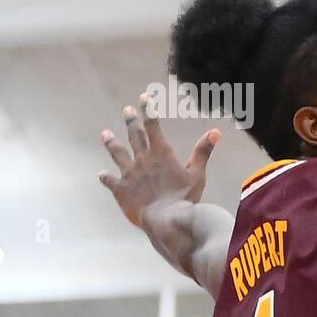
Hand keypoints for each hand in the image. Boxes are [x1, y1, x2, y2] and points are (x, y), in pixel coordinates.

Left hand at [99, 93, 218, 227]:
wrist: (165, 218)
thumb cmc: (185, 197)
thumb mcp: (198, 173)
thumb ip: (203, 151)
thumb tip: (215, 131)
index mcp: (161, 153)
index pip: (153, 126)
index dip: (148, 110)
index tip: (144, 98)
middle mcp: (142, 160)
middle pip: (134, 136)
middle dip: (131, 122)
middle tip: (126, 110)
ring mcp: (129, 174)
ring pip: (118, 154)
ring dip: (111, 143)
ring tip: (105, 134)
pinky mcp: (121, 190)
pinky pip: (111, 181)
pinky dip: (106, 177)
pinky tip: (101, 174)